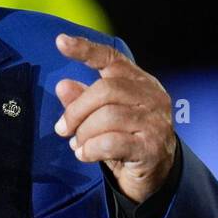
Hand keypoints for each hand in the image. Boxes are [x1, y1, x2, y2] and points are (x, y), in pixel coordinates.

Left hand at [52, 33, 176, 204]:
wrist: (156, 175)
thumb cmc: (126, 140)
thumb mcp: (102, 118)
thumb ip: (84, 101)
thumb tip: (63, 86)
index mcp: (140, 82)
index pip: (112, 58)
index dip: (86, 49)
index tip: (60, 41)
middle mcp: (152, 97)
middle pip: (105, 90)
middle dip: (76, 110)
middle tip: (62, 128)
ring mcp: (155, 122)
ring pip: (107, 117)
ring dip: (83, 133)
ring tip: (78, 144)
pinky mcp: (151, 148)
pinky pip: (110, 143)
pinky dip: (90, 149)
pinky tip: (85, 154)